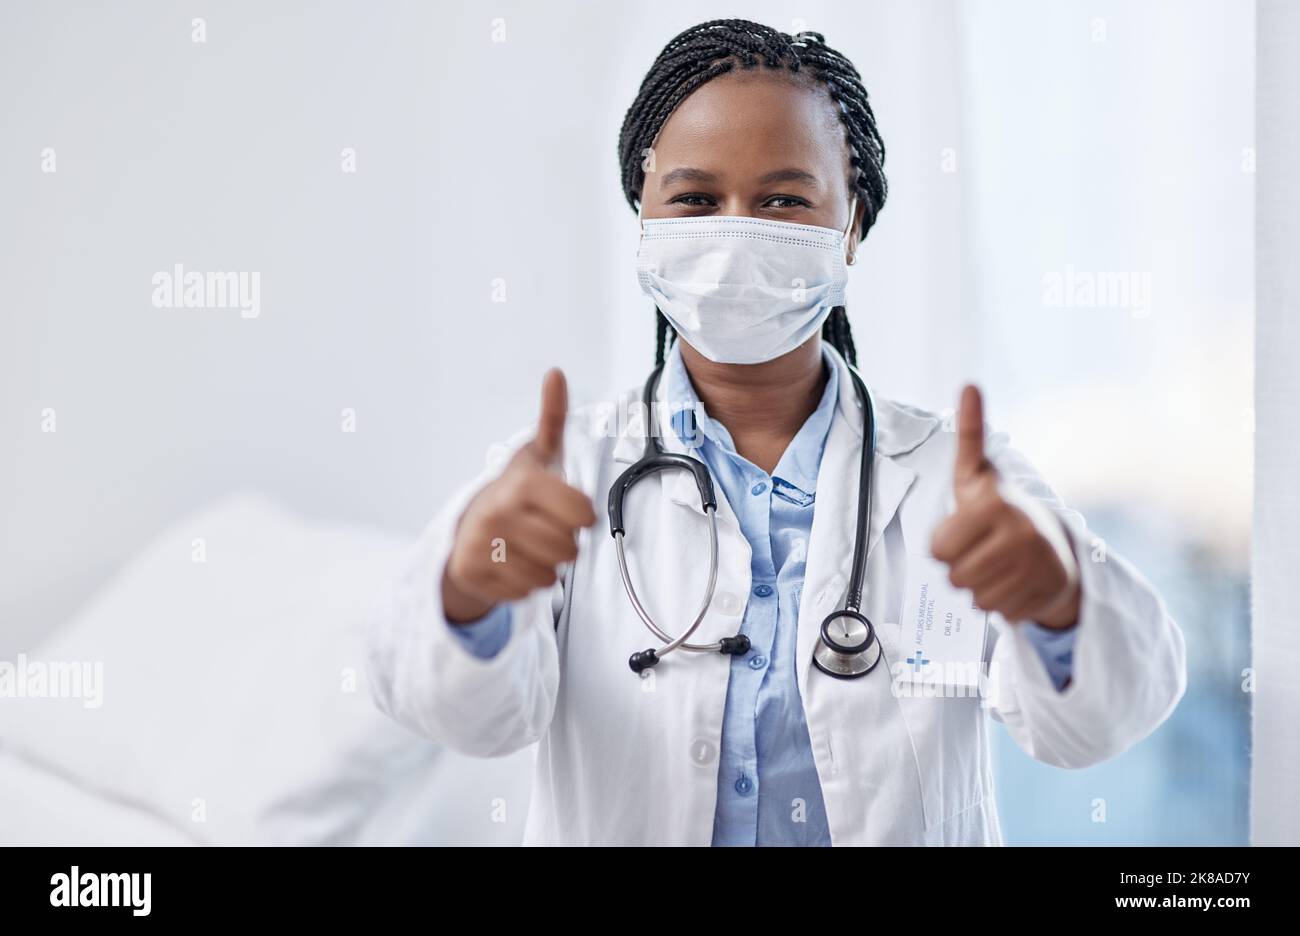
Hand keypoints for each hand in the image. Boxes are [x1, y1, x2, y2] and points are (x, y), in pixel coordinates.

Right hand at [441, 369, 597, 622]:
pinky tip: (511, 564)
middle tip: (543, 530)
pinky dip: (525, 583)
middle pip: (569, 549)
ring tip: (527, 546)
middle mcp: (499, 514)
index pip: (584, 516)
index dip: (582, 516)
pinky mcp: (474, 575)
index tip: (568, 509)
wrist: (465, 529)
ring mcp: (483, 546)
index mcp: (523, 484)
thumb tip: (555, 373)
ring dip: (546, 566)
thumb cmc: (514, 493)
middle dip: (563, 543)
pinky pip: (526, 593)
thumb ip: (551, 418)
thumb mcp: (535, 456)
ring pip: (549, 576)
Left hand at [930, 386, 1079, 629]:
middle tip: (983, 550)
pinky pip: (1000, 614)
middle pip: (953, 577)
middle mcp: (1019, 534)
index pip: (936, 550)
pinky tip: (1016, 583)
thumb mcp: (978, 475)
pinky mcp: (1047, 595)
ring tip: (999, 565)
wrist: (1057, 547)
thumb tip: (969, 384)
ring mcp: (1036, 568)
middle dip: (960, 568)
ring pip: (974, 598)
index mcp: (993, 504)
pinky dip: (1003, 603)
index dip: (944, 545)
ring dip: (980, 587)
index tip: (965, 531)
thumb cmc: (1001, 509)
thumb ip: (969, 434)